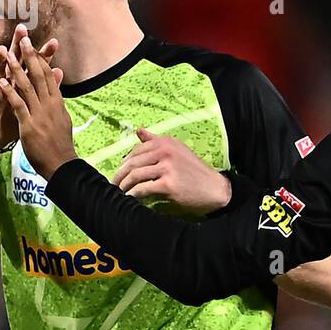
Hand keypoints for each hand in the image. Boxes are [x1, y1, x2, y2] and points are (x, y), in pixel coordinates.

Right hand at [0, 24, 59, 148]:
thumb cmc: (14, 117)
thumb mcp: (32, 102)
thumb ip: (44, 86)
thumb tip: (59, 71)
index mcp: (22, 82)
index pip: (34, 65)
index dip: (43, 55)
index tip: (55, 42)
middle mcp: (8, 82)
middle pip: (15, 61)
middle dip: (18, 46)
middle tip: (23, 30)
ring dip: (0, 61)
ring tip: (4, 49)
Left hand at [0, 33, 76, 178]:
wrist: (61, 165)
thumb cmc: (61, 144)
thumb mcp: (63, 119)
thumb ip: (58, 99)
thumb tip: (61, 83)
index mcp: (57, 103)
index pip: (49, 76)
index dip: (41, 59)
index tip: (34, 44)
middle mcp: (50, 105)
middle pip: (39, 75)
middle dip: (30, 56)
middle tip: (23, 38)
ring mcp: (40, 114)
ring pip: (27, 86)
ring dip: (17, 69)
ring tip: (8, 54)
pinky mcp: (29, 124)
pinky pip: (18, 104)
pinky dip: (10, 92)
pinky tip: (1, 82)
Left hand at [112, 127, 231, 211]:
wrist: (215, 188)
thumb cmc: (195, 171)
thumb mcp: (177, 150)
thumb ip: (156, 140)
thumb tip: (138, 130)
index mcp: (166, 142)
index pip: (136, 150)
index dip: (125, 162)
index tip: (121, 172)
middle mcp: (166, 151)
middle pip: (132, 162)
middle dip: (120, 175)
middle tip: (115, 184)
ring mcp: (167, 168)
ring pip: (135, 176)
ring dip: (124, 186)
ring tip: (120, 193)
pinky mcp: (168, 184)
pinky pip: (143, 189)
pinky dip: (133, 195)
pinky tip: (130, 199)